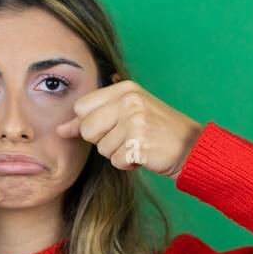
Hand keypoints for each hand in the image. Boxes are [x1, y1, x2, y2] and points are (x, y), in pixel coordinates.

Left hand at [56, 76, 203, 178]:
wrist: (192, 147)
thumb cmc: (157, 131)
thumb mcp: (128, 113)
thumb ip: (95, 116)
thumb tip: (60, 129)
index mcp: (124, 89)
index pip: (81, 107)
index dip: (89, 124)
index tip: (107, 129)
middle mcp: (129, 101)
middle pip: (87, 129)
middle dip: (102, 140)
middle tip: (127, 138)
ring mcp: (135, 121)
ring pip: (102, 149)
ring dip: (118, 154)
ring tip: (139, 145)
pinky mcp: (139, 143)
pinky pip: (116, 162)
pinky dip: (128, 164)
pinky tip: (144, 155)